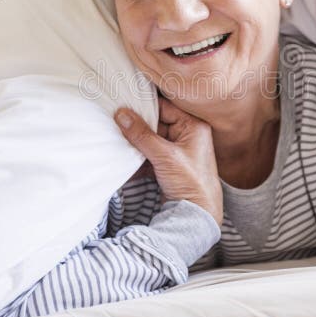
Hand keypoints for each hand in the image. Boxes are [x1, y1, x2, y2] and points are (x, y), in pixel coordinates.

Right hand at [114, 97, 222, 225]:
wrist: (198, 214)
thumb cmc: (191, 183)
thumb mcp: (164, 156)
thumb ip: (142, 135)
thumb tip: (122, 114)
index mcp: (194, 126)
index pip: (166, 107)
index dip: (145, 106)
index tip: (124, 102)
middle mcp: (188, 135)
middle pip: (157, 123)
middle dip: (137, 126)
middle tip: (116, 121)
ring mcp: (178, 150)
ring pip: (151, 139)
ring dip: (136, 142)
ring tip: (118, 138)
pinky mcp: (170, 165)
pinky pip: (151, 154)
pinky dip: (139, 157)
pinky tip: (125, 157)